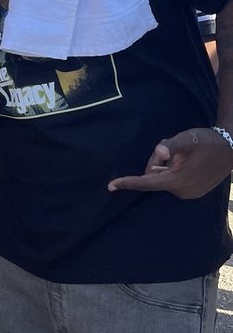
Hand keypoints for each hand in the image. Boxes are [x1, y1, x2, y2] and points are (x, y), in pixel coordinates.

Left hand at [108, 127, 232, 198]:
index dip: (128, 183)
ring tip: (185, 156)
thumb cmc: (207, 141)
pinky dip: (176, 171)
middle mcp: (181, 192)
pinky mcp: (194, 193)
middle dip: (158, 163)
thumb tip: (159, 152)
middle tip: (173, 150)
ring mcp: (188, 194)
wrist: (231, 149)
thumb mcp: (188, 138)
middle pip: (155, 177)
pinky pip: (174, 181)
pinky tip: (189, 162)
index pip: (146, 183)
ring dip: (168, 167)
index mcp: (177, 181)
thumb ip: (172, 145)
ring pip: (164, 178)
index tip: (111, 186)